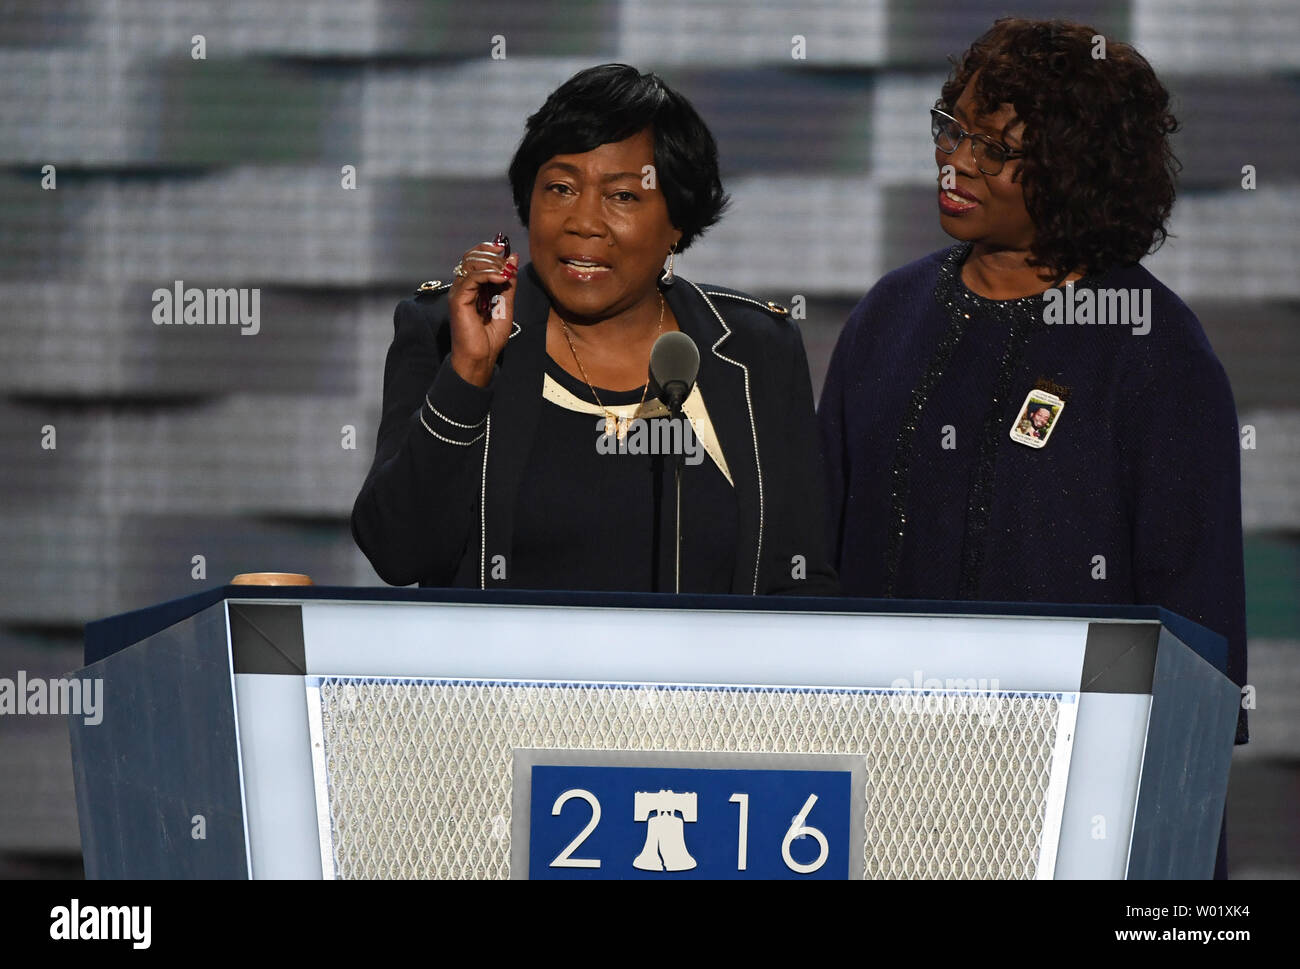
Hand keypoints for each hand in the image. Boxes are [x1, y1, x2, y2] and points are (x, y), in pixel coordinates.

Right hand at [448, 241, 518, 386]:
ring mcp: (459, 292)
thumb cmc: (490, 337)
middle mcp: (463, 286)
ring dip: (492, 263)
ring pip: (471, 263)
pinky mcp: (458, 299)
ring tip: (505, 273)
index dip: (491, 250)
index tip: (507, 250)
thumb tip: (513, 258)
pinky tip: (501, 279)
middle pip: (472, 256)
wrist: (481, 357)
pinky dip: (488, 274)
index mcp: (472, 287)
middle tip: (507, 261)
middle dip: (492, 254)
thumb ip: (508, 283)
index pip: (476, 258)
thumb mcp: (506, 304)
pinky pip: (472, 278)